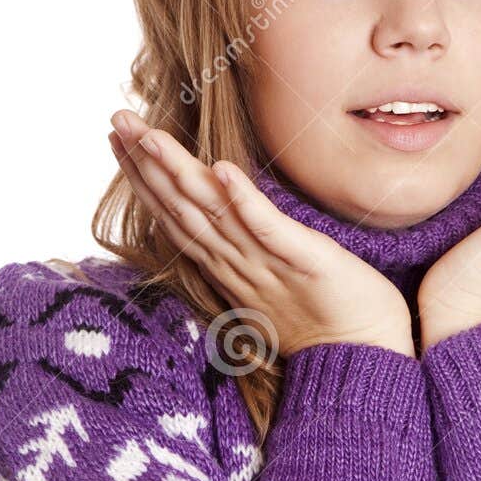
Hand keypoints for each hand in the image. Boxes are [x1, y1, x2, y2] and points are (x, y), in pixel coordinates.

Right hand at [108, 113, 415, 358]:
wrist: (363, 360)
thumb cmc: (325, 317)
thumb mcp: (273, 277)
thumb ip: (246, 245)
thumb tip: (226, 213)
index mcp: (228, 265)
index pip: (176, 215)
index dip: (144, 177)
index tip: (119, 139)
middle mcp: (238, 263)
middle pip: (182, 207)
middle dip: (146, 163)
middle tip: (117, 120)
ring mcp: (268, 264)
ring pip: (213, 214)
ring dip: (180, 173)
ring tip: (151, 136)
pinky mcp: (305, 263)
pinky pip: (269, 230)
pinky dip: (244, 201)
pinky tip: (222, 170)